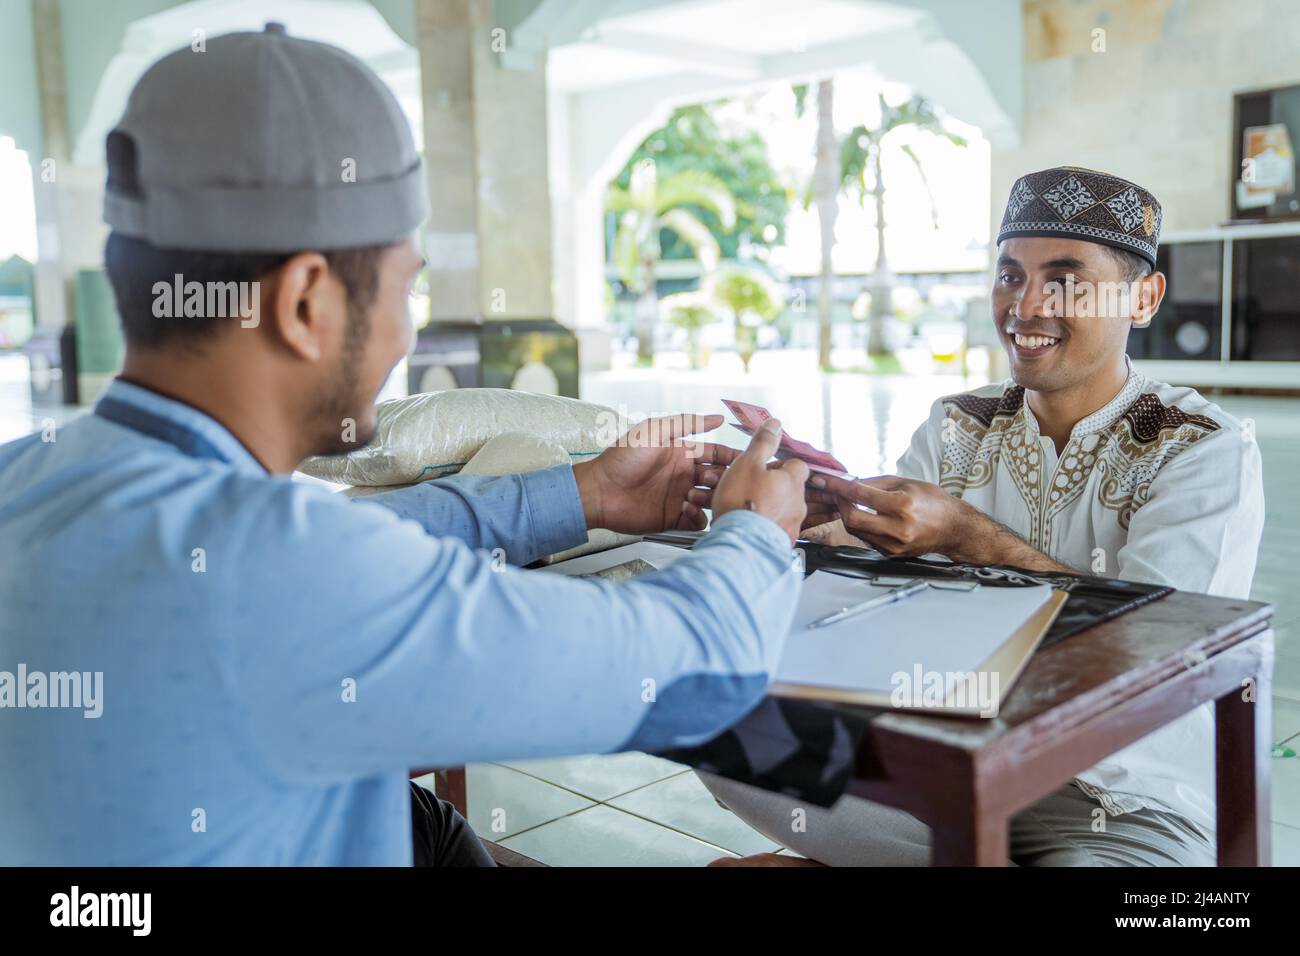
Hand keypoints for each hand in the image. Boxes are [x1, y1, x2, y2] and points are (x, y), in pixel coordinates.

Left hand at [572, 414, 737, 534]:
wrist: (599, 490)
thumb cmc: (621, 458)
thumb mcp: (654, 430)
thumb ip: (686, 422)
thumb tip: (717, 417)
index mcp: (682, 453)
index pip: (716, 453)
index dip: (731, 456)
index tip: (745, 458)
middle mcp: (684, 475)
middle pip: (717, 477)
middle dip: (723, 478)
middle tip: (715, 479)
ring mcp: (679, 496)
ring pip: (711, 499)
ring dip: (712, 497)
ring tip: (698, 495)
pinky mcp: (672, 517)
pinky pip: (696, 520)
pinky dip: (699, 517)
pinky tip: (689, 509)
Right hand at [711, 419, 808, 545]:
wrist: (741, 544)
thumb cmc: (744, 503)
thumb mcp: (749, 462)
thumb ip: (763, 442)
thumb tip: (775, 425)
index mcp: (792, 480)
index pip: (796, 465)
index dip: (779, 464)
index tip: (763, 467)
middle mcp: (797, 503)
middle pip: (788, 488)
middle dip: (770, 487)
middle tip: (746, 488)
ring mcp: (791, 525)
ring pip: (779, 510)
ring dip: (764, 507)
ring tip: (741, 509)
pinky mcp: (781, 544)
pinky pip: (773, 530)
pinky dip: (762, 526)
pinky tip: (746, 526)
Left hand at [809, 474, 978, 558]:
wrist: (955, 529)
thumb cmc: (934, 502)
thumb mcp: (906, 482)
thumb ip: (875, 483)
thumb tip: (849, 482)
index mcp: (903, 506)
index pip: (860, 495)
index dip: (838, 487)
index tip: (824, 481)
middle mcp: (898, 529)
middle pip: (851, 519)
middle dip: (839, 504)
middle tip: (836, 493)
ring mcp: (894, 545)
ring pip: (856, 531)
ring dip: (848, 515)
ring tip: (848, 502)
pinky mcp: (891, 554)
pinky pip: (866, 538)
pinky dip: (860, 526)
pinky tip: (863, 515)